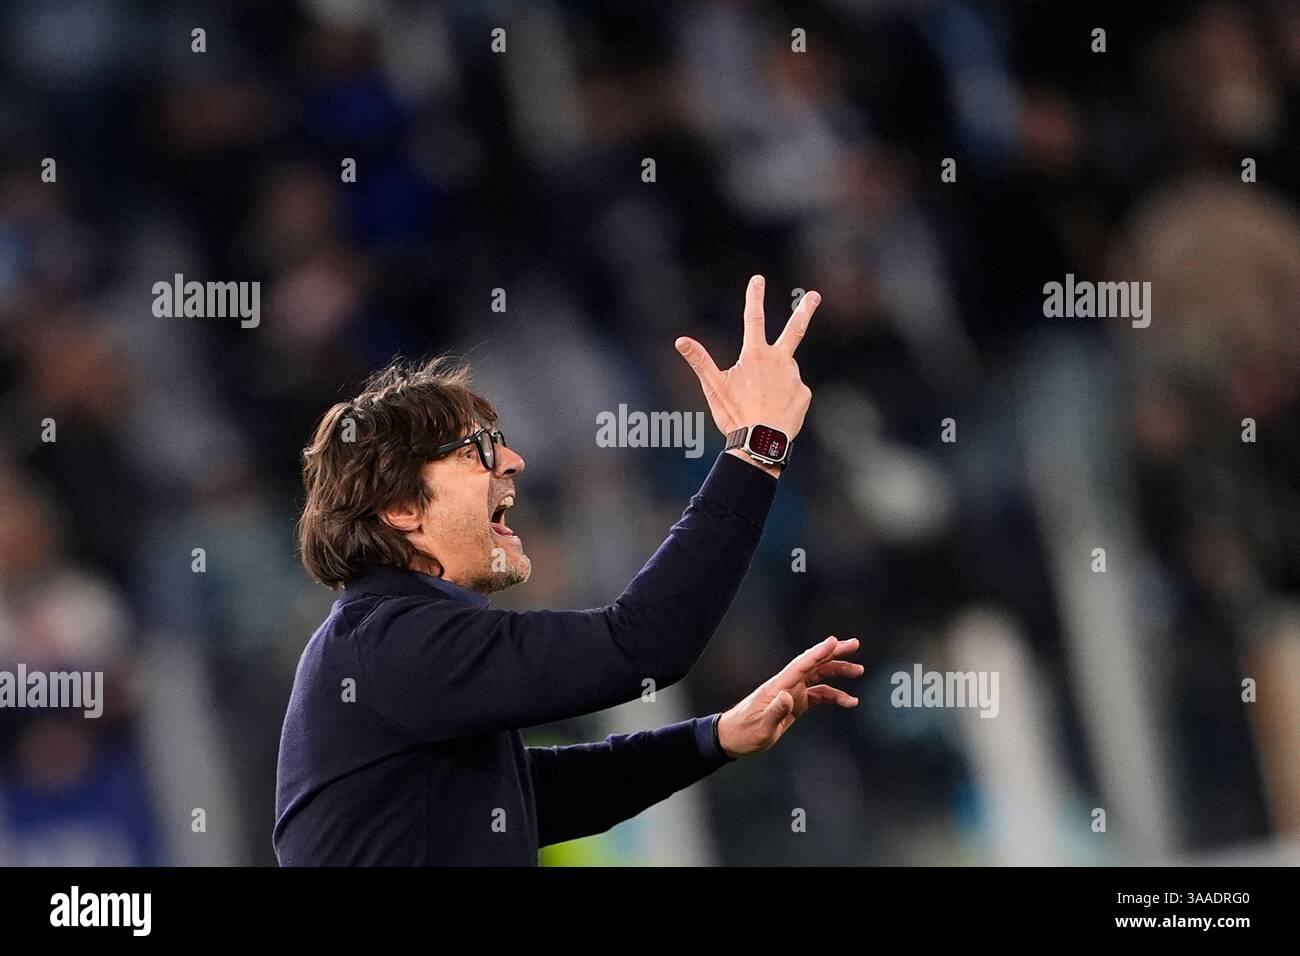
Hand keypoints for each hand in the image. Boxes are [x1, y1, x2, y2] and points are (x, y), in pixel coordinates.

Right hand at [675, 275, 818, 441]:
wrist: (761, 442)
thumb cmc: (735, 415)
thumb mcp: (714, 387)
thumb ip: (700, 360)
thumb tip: (680, 340)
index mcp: (755, 355)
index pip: (753, 319)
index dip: (754, 297)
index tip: (758, 279)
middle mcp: (779, 360)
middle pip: (794, 330)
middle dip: (804, 311)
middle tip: (814, 296)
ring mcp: (794, 377)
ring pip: (784, 373)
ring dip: (775, 383)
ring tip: (761, 405)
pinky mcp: (804, 393)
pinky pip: (793, 392)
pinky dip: (783, 399)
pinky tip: (774, 412)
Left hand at [716, 636, 861, 758]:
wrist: (732, 738)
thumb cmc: (744, 732)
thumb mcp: (761, 726)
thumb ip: (776, 711)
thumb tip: (789, 696)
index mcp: (779, 686)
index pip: (802, 665)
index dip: (819, 652)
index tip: (834, 641)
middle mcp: (787, 685)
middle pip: (813, 663)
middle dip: (834, 653)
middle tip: (854, 645)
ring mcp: (791, 693)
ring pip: (818, 676)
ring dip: (838, 671)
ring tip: (858, 670)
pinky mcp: (794, 703)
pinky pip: (818, 694)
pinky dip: (834, 695)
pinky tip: (848, 701)